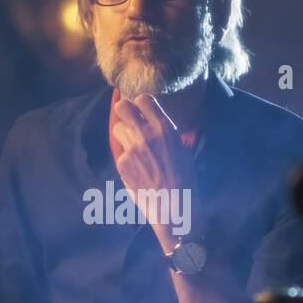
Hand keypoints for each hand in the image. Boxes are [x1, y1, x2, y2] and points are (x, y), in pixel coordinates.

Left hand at [111, 94, 195, 225]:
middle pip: (122, 107)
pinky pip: (121, 154)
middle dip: (124, 112)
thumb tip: (151, 123)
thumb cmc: (184, 177)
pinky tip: (138, 171)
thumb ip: (163, 132)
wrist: (174, 204)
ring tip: (136, 149)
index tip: (141, 111)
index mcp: (164, 127)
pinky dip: (127, 160)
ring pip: (118, 129)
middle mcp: (145, 134)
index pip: (143, 99)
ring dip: (124, 135)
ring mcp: (131, 148)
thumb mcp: (180, 147)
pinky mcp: (122, 163)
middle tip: (129, 121)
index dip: (140, 104)